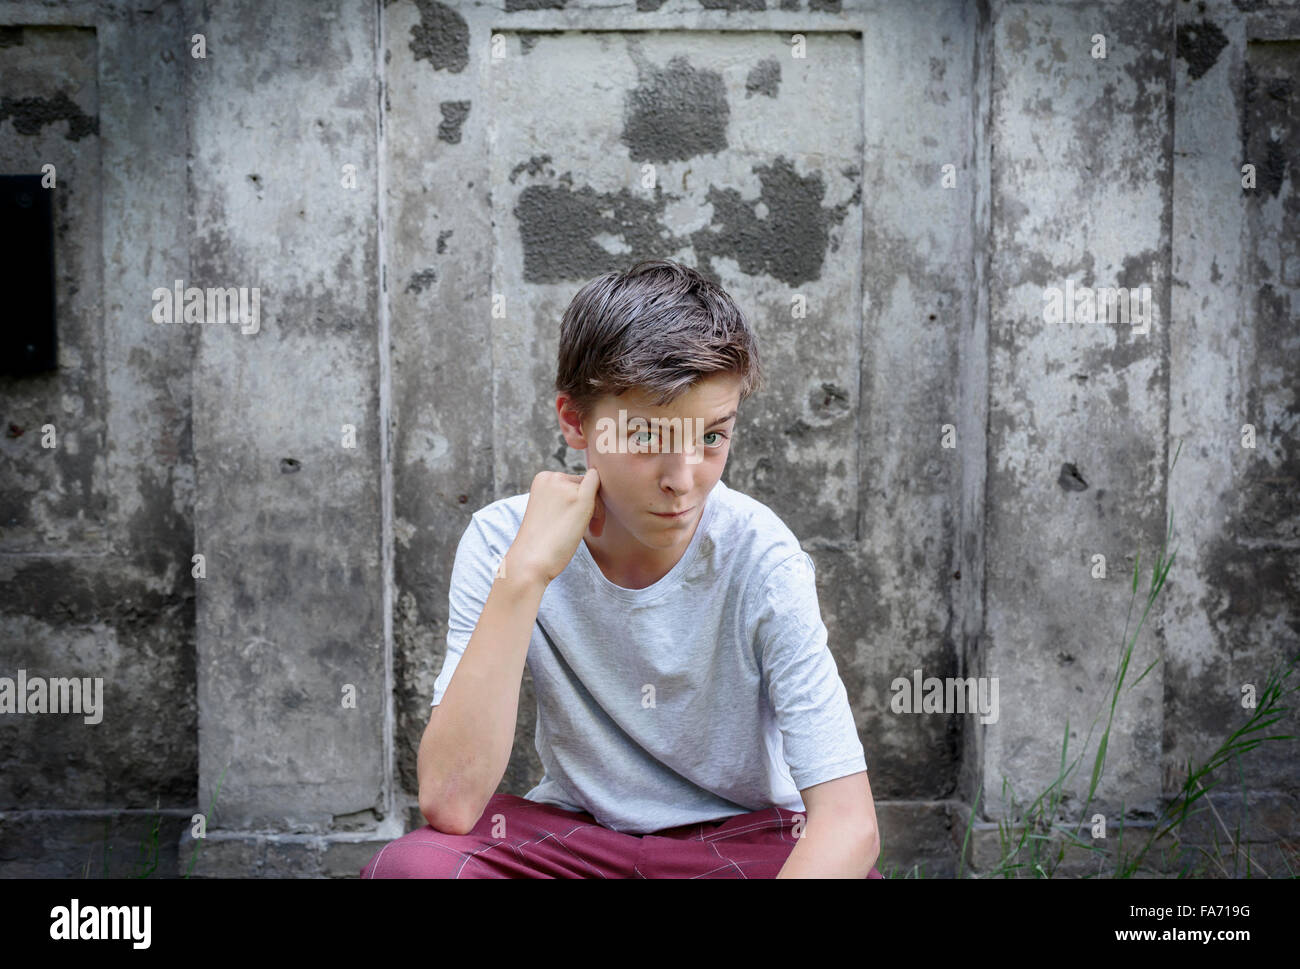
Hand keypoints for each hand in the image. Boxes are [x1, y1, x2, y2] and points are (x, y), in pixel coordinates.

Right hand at [506, 468, 603, 585]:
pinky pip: (599, 487)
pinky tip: (596, 530)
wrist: (530, 561)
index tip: (577, 522)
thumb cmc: (541, 542)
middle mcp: (553, 477)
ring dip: (597, 512)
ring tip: (592, 534)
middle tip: (590, 530)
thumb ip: (563, 497)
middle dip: (590, 505)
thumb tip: (591, 488)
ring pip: (595, 491)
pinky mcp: (580, 499)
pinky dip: (601, 507)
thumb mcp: (547, 510)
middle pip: (584, 484)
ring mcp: (567, 486)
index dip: (578, 500)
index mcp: (543, 479)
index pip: (572, 481)